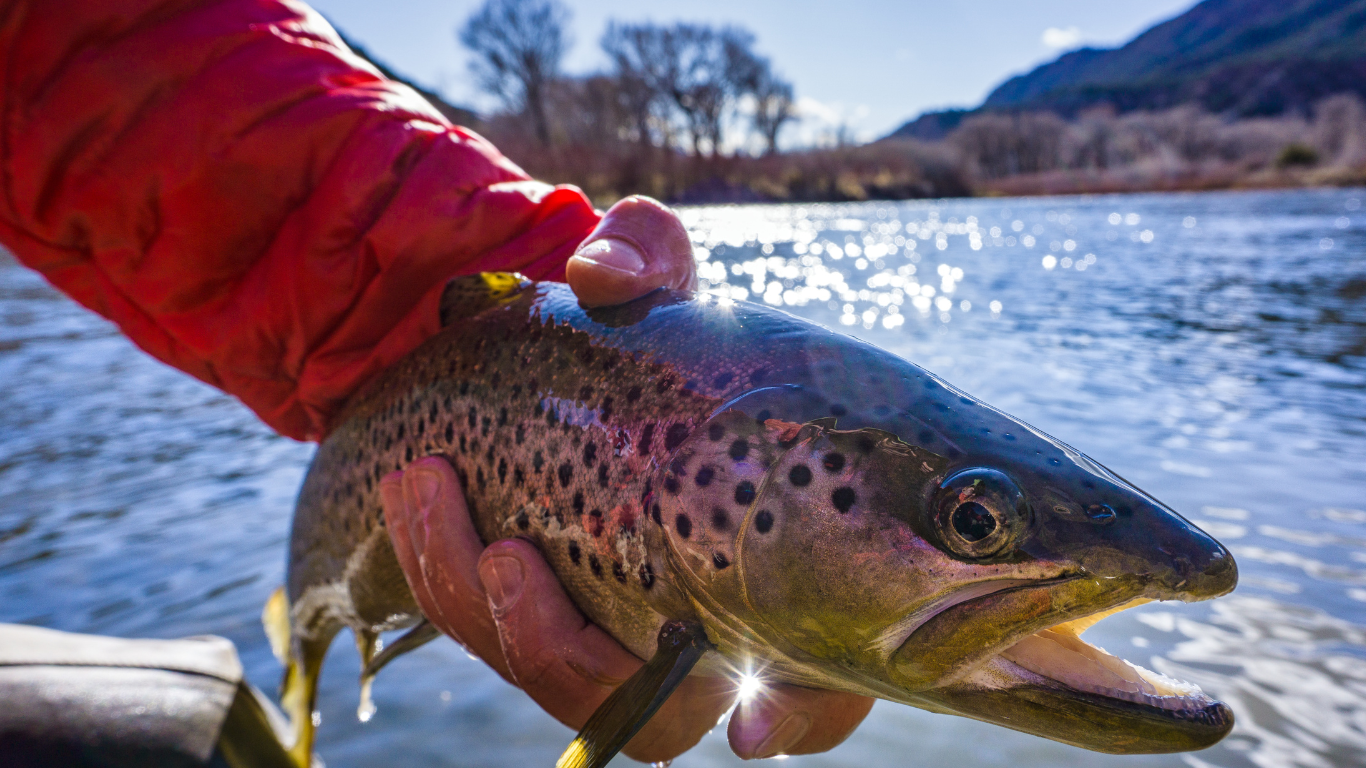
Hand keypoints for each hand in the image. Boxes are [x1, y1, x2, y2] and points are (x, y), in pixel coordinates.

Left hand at [382, 196, 872, 760]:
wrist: (562, 342)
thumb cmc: (649, 328)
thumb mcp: (652, 283)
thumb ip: (646, 259)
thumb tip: (603, 272)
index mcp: (774, 561)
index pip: (818, 678)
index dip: (801, 714)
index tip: (750, 725)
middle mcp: (701, 615)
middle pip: (659, 710)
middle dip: (569, 658)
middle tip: (508, 559)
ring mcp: (615, 621)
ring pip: (557, 682)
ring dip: (476, 607)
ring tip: (424, 486)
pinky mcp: (538, 610)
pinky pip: (489, 635)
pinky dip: (443, 580)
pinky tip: (413, 494)